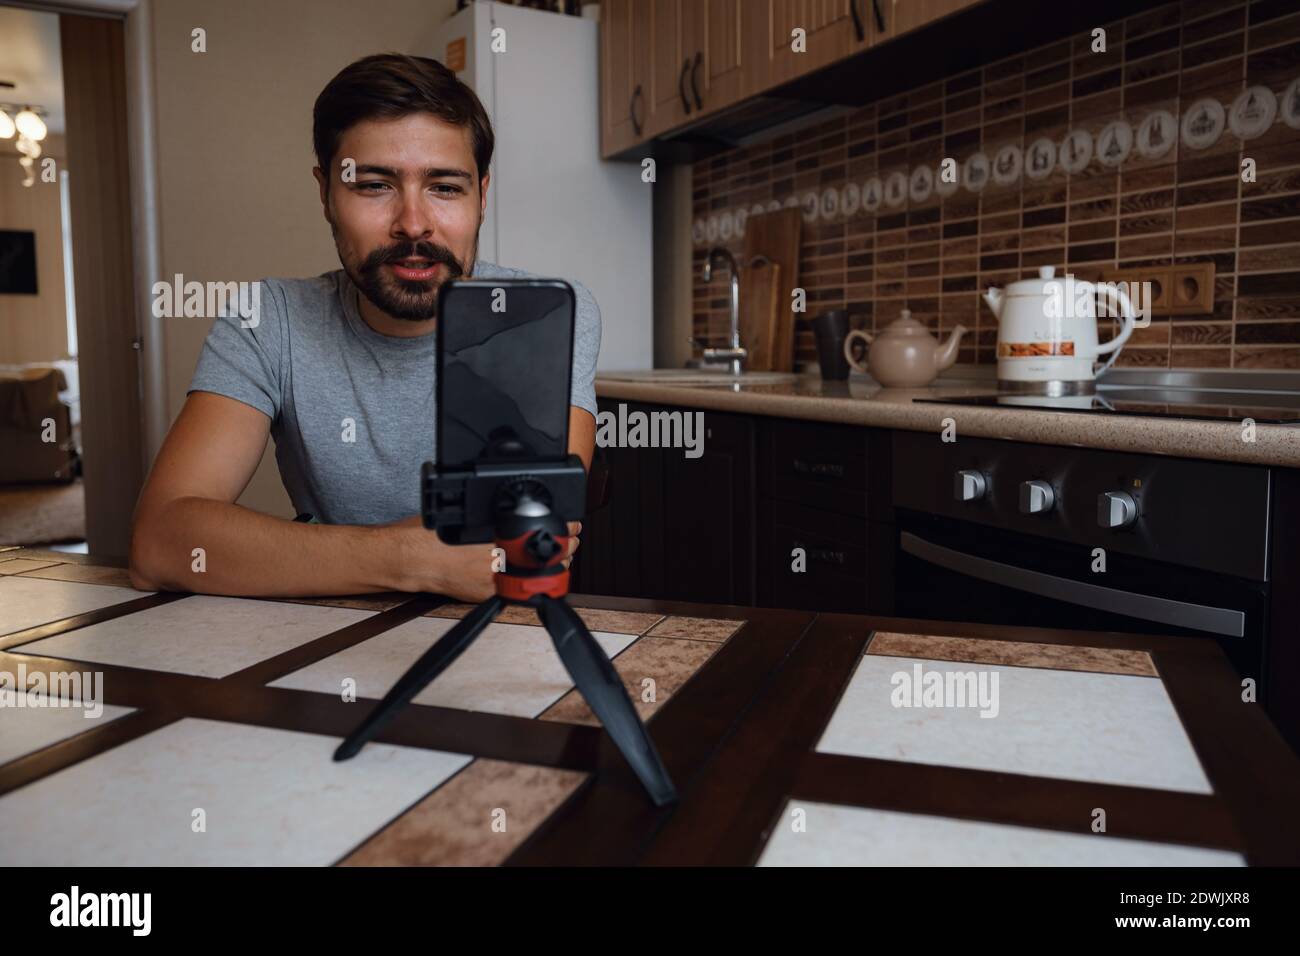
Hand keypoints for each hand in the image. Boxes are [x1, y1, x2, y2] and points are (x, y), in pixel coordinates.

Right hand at [382, 517, 581, 598]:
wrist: (407, 558)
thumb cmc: (429, 533)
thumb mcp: (471, 514)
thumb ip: (499, 518)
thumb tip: (524, 515)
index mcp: (496, 538)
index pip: (545, 534)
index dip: (566, 529)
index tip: (575, 525)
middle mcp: (497, 562)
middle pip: (548, 556)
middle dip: (564, 547)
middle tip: (572, 538)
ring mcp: (493, 581)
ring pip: (536, 574)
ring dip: (549, 563)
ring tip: (558, 554)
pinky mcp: (486, 595)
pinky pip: (516, 588)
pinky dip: (526, 579)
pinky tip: (530, 570)